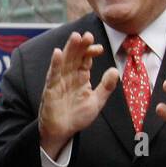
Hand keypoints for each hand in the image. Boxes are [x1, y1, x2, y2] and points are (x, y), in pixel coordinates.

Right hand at [37, 32, 119, 157]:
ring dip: (69, 49)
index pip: (85, 59)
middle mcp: (69, 76)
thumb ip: (106, 86)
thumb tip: (114, 70)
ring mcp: (59, 81)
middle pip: (75, 56)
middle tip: (87, 35)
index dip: (91, 51)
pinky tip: (58, 53)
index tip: (99, 47)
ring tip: (75, 37)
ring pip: (64, 61)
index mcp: (80, 77)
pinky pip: (53, 74)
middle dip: (81, 45)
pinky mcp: (50, 89)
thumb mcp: (96, 102)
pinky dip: (55, 64)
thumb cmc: (77, 117)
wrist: (62, 132)